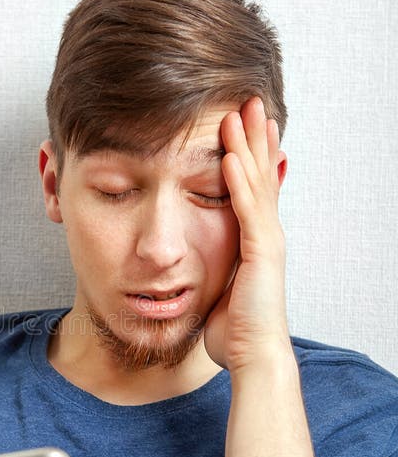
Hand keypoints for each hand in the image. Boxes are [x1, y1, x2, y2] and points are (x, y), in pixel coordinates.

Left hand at [203, 96, 291, 372]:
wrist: (253, 357)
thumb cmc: (232, 330)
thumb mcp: (217, 287)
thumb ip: (210, 266)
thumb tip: (190, 261)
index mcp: (254, 240)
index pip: (252, 186)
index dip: (248, 153)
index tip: (240, 124)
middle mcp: (265, 234)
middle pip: (260, 174)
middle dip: (253, 136)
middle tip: (247, 100)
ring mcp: (266, 242)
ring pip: (256, 183)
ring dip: (247, 146)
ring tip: (238, 112)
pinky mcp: (261, 254)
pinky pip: (247, 210)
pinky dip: (239, 181)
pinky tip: (230, 154)